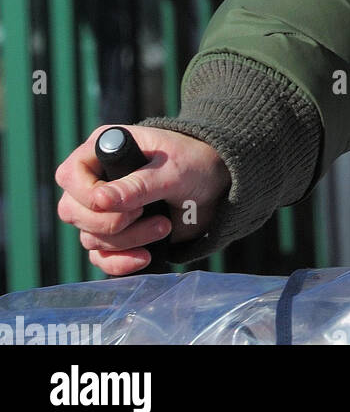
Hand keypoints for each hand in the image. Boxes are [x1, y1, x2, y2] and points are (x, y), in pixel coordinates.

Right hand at [56, 125, 231, 275]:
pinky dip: (120, 262)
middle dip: (111, 223)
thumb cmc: (194, 163)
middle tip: (144, 214)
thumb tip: (99, 201)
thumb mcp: (172, 170)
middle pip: (72, 211)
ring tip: (164, 226)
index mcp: (104, 148)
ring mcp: (104, 208)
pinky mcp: (116, 234)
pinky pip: (100, 257)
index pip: (69, 175)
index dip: (89, 196)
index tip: (129, 204)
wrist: (217, 185)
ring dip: (127, 240)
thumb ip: (138, 185)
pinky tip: (145, 257)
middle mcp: (97, 177)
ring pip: (90, 237)